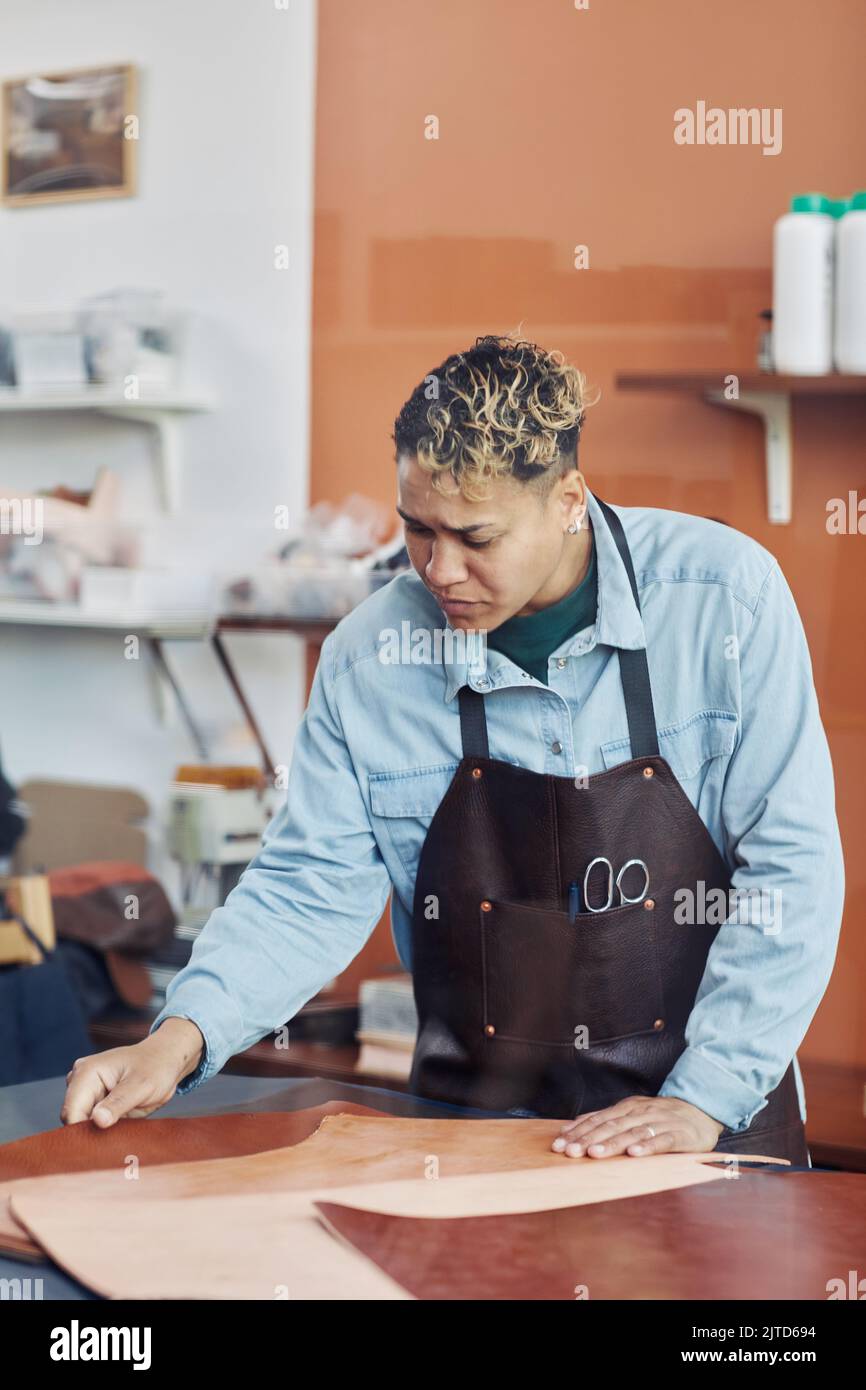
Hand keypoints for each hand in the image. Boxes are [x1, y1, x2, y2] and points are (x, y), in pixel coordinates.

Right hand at [61, 1018, 204, 1126]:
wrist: (167, 1061)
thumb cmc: (156, 1067)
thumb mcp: (141, 1085)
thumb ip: (118, 1103)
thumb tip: (98, 1121)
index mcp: (87, 1072)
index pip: (71, 1111)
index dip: (83, 1131)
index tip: (102, 1145)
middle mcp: (81, 1081)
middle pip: (74, 1119)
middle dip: (91, 1133)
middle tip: (117, 1138)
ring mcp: (88, 1092)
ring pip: (82, 1124)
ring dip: (99, 1133)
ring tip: (123, 1129)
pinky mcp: (97, 1103)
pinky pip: (94, 1124)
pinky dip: (106, 1130)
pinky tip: (122, 1128)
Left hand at [551, 1096, 724, 1158]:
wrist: (700, 1111)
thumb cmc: (660, 1117)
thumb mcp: (631, 1113)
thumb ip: (605, 1119)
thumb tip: (573, 1125)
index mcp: (626, 1108)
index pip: (597, 1119)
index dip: (577, 1132)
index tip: (558, 1145)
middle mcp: (640, 1112)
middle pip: (610, 1126)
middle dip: (588, 1139)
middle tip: (570, 1152)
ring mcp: (659, 1122)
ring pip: (631, 1133)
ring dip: (612, 1144)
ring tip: (594, 1154)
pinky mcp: (679, 1134)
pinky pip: (661, 1140)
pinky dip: (647, 1147)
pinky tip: (634, 1154)